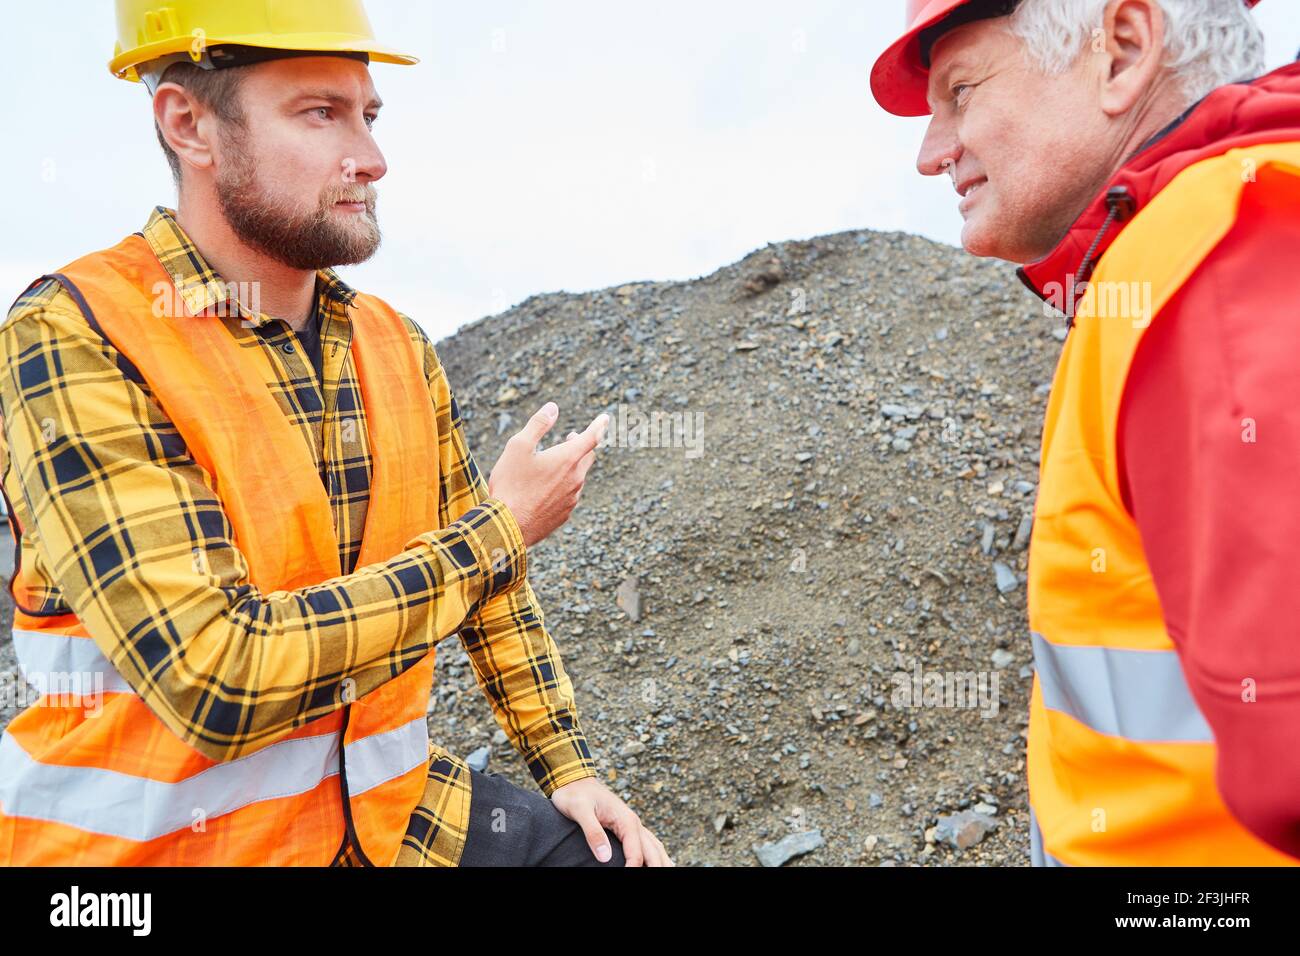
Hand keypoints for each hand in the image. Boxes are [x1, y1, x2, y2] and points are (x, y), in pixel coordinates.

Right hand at [487, 403, 607, 547]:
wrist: (507, 527)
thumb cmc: (511, 484)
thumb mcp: (518, 447)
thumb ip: (538, 425)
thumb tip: (552, 408)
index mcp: (567, 459)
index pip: (592, 437)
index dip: (599, 425)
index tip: (606, 418)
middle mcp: (575, 479)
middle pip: (588, 457)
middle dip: (581, 445)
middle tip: (570, 438)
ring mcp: (572, 499)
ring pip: (577, 478)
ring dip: (569, 468)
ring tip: (550, 465)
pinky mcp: (564, 515)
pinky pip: (568, 496)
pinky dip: (561, 487)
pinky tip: (544, 490)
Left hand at [550, 777, 673, 866]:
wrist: (574, 779)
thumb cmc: (575, 794)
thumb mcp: (580, 811)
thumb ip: (593, 832)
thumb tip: (605, 857)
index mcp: (626, 820)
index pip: (636, 853)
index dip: (633, 869)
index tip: (626, 878)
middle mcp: (633, 822)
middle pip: (653, 851)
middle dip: (657, 867)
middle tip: (660, 879)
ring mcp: (632, 824)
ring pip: (655, 846)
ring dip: (661, 861)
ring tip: (669, 871)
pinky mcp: (627, 826)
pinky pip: (648, 842)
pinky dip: (656, 854)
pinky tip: (658, 861)